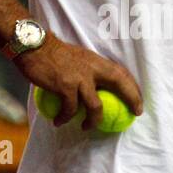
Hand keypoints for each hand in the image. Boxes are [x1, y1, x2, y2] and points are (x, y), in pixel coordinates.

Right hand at [15, 37, 143, 130]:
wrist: (33, 45)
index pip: (121, 72)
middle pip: (119, 83)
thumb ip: (86, 69)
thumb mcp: (76, 57)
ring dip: (94, 120)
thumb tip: (92, 85)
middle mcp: (91, 68)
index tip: (138, 99)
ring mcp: (79, 78)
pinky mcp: (65, 86)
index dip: (133, 86)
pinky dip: (66, 117)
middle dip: (132, 98)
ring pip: (95, 106)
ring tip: (86, 126)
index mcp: (95, 60)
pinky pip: (70, 109)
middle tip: (134, 113)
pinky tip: (59, 121)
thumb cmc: (50, 52)